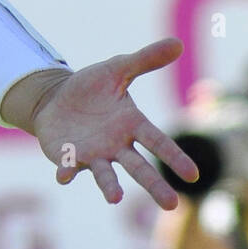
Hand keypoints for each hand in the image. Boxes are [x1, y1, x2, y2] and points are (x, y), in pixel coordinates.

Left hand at [29, 38, 198, 209]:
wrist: (55, 98)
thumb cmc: (91, 88)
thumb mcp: (116, 69)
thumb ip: (144, 60)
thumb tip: (178, 43)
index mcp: (132, 124)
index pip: (157, 142)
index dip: (174, 157)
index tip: (192, 175)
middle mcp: (117, 145)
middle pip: (138, 167)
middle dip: (153, 185)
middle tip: (170, 205)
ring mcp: (93, 154)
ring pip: (105, 174)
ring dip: (109, 186)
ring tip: (114, 198)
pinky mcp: (69, 157)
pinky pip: (69, 167)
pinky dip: (67, 172)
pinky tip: (64, 175)